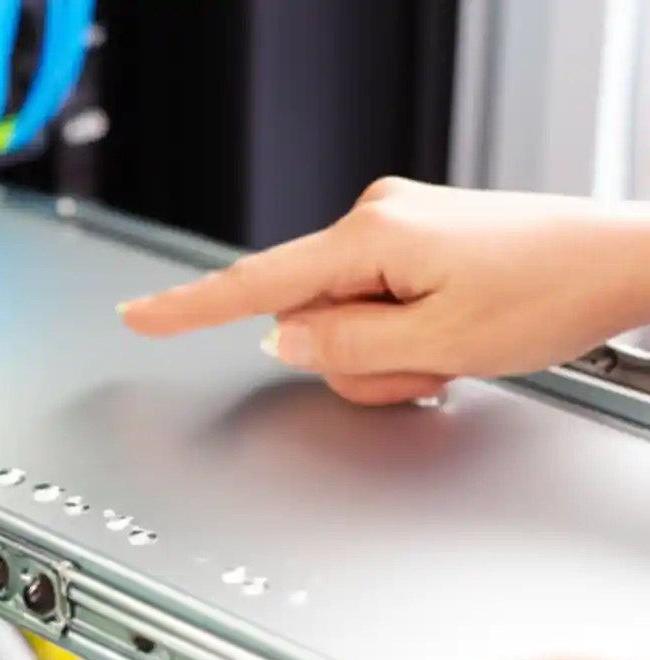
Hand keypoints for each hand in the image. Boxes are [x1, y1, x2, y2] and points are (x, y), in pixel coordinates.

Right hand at [119, 178, 649, 404]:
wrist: (623, 260)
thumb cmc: (551, 290)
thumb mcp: (440, 340)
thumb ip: (344, 348)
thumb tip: (279, 342)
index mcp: (369, 235)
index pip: (255, 284)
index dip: (188, 308)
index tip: (137, 317)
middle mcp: (374, 219)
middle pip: (311, 317)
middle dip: (359, 357)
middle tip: (430, 363)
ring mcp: (396, 227)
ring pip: (346, 318)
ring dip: (390, 351)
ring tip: (454, 346)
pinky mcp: (416, 241)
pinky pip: (377, 302)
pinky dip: (405, 333)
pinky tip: (454, 331)